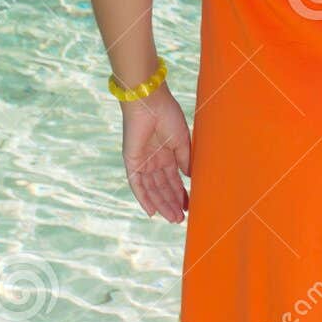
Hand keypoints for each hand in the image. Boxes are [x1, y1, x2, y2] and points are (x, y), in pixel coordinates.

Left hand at [121, 84, 190, 222]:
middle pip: (163, 187)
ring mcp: (142, 161)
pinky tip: (151, 211)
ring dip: (162, 204)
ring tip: (173, 218)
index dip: (181, 193)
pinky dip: (143, 198)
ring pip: (152, 189)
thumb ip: (184, 160)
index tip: (189, 206)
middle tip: (181, 219)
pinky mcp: (131, 161)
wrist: (149, 102)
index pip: (173, 178)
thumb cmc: (167, 115)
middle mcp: (154, 160)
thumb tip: (190, 177)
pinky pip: (137, 184)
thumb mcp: (182, 140)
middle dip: (172, 203)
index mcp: (167, 153)